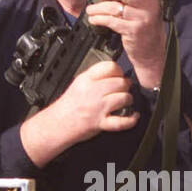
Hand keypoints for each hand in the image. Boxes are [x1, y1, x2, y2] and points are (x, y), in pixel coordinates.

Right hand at [21, 58, 138, 165]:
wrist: (57, 123)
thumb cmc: (69, 106)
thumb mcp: (79, 84)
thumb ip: (96, 78)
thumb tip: (116, 75)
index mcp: (86, 79)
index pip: (110, 67)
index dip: (118, 71)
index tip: (119, 76)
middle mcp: (93, 92)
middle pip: (120, 82)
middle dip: (126, 86)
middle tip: (124, 89)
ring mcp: (97, 107)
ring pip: (123, 98)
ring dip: (128, 100)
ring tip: (125, 102)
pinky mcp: (100, 122)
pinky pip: (121, 122)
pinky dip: (131, 120)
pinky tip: (134, 116)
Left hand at [88, 0, 165, 89]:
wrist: (152, 51)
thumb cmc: (146, 28)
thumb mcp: (148, 9)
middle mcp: (150, 8)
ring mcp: (142, 20)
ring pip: (116, 7)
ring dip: (99, 7)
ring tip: (92, 9)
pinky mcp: (133, 31)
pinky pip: (112, 21)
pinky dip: (99, 19)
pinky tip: (94, 19)